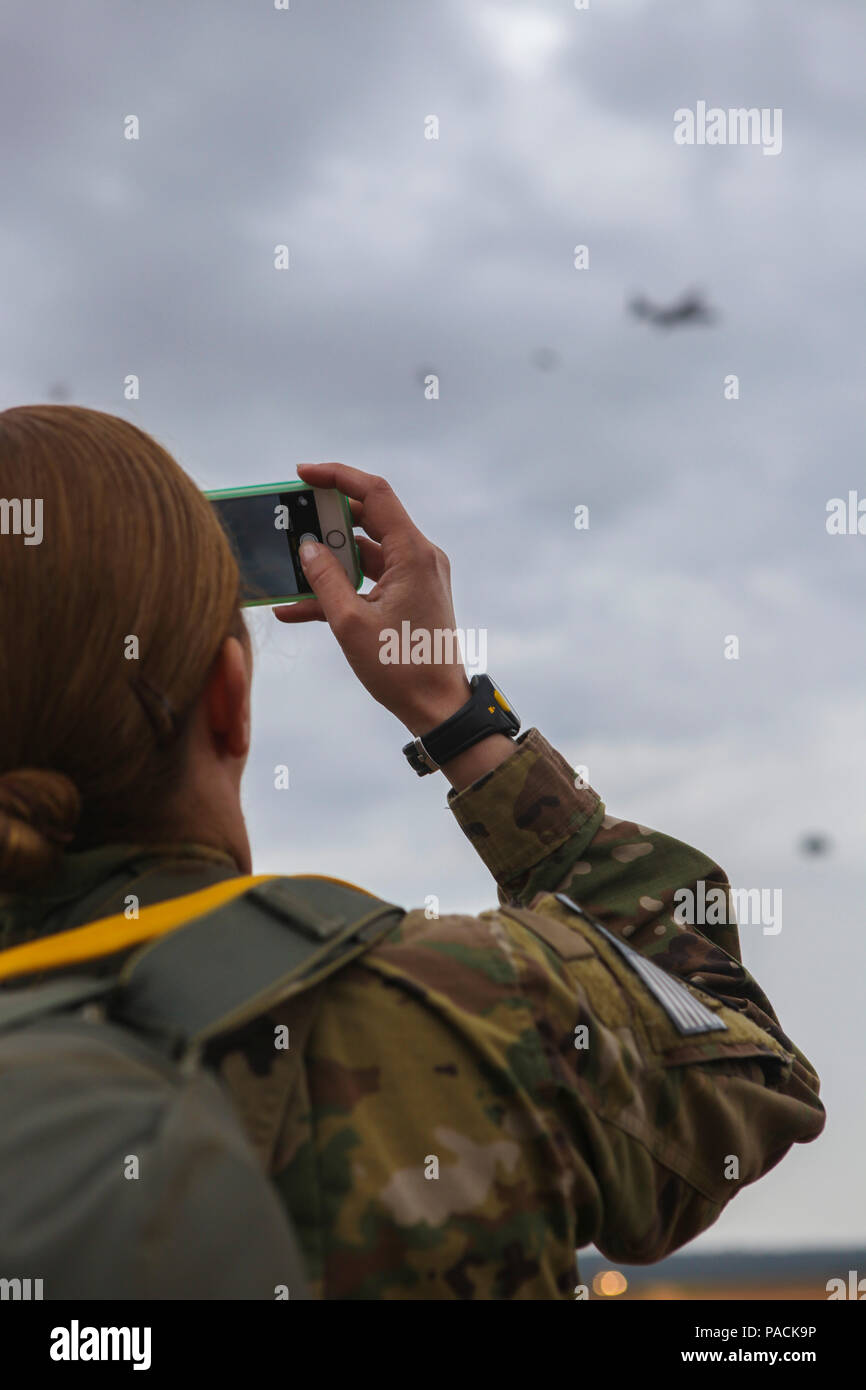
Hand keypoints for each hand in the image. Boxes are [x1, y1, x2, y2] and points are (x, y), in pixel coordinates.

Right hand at [274, 463, 471, 735]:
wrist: (437, 708)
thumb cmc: (401, 668)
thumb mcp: (351, 623)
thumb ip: (326, 579)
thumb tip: (307, 548)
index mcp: (413, 554)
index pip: (375, 494)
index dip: (337, 477)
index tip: (302, 474)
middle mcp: (419, 558)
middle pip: (368, 519)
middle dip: (326, 519)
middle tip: (290, 519)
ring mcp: (416, 578)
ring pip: (364, 553)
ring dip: (328, 560)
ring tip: (288, 566)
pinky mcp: (409, 598)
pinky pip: (369, 581)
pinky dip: (340, 588)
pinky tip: (296, 608)